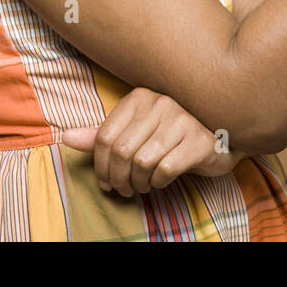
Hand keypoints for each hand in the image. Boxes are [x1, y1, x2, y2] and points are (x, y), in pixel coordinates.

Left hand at [61, 88, 247, 196]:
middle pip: (121, 152)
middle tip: (125, 189)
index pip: (104, 137)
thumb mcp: (135, 133)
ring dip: (139, 183)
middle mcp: (161, 102)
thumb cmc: (172, 136)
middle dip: (118, 179)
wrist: (220, 138)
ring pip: (142, 162)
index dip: (100, 167)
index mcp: (141, 97)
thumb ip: (102, 136)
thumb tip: (66, 137)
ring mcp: (183, 119)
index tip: (107, 181)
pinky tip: (162, 179)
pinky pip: (165, 169)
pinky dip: (159, 182)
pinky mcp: (199, 140)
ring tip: (143, 185)